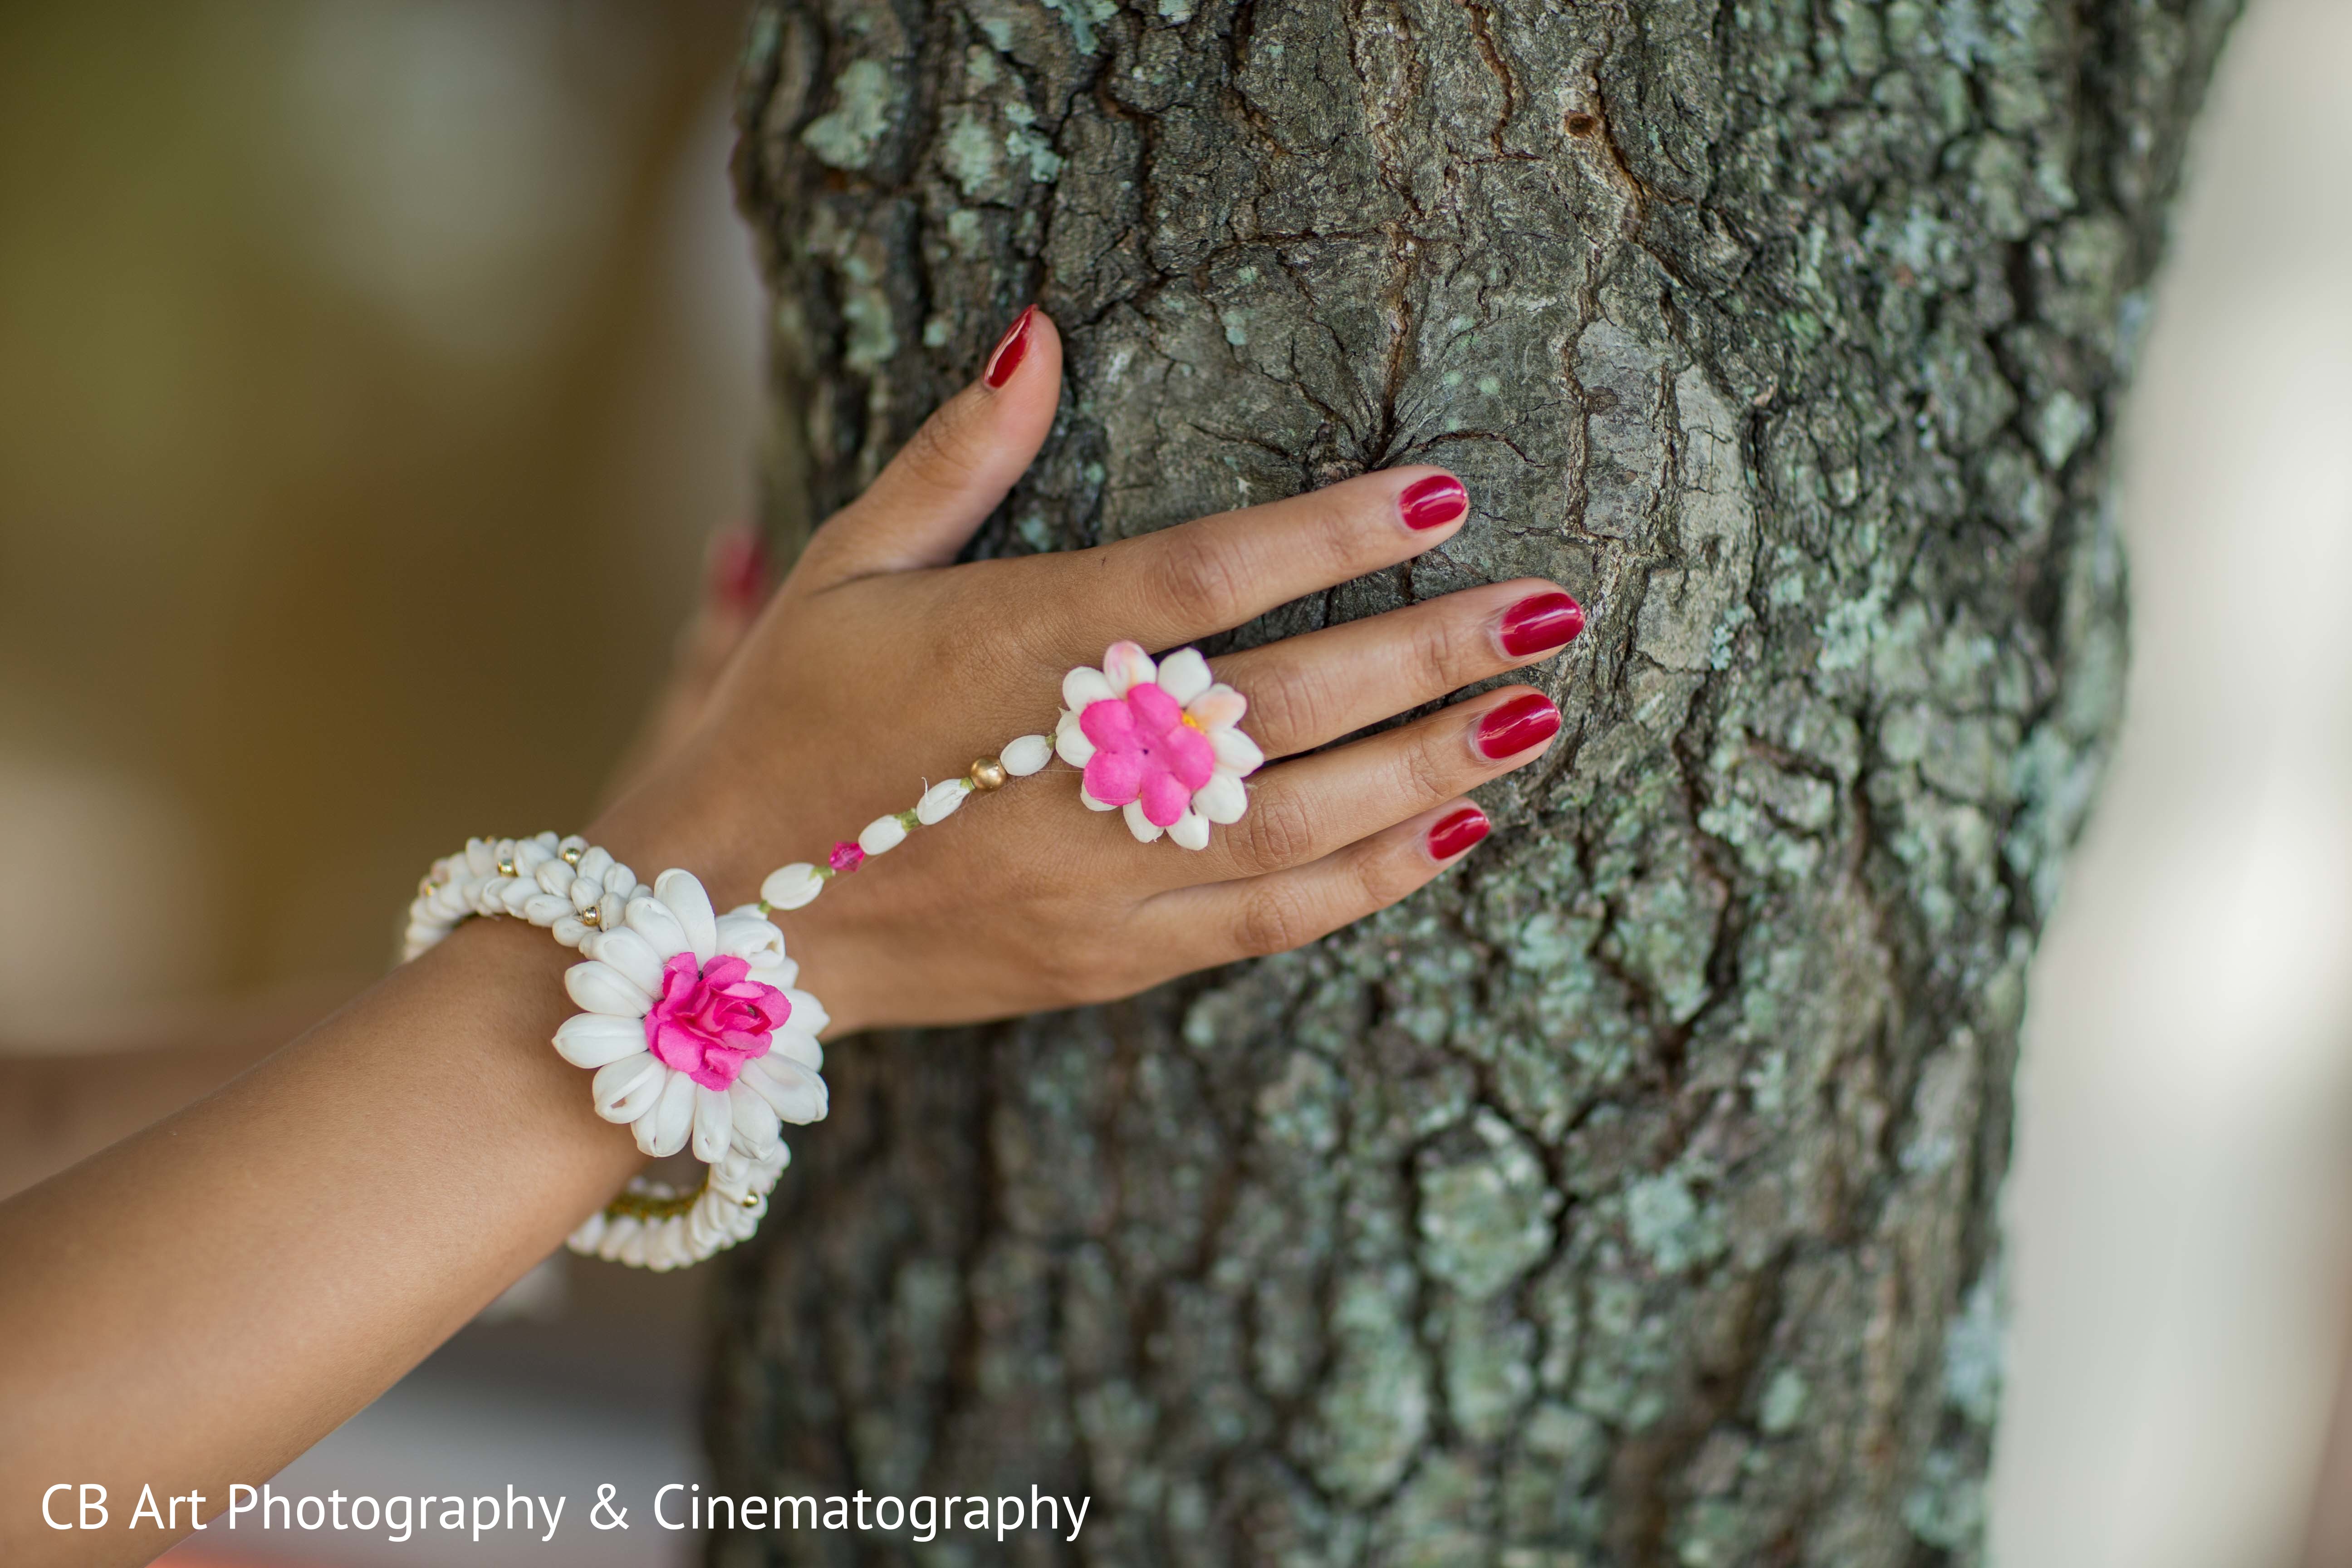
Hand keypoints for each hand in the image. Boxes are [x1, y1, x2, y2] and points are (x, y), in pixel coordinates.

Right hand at [590, 308, 1583, 1034]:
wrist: (724, 921)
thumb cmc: (787, 729)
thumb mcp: (847, 572)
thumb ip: (958, 461)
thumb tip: (1041, 337)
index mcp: (1018, 654)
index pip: (1210, 582)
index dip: (1335, 537)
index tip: (1444, 500)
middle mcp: (1079, 771)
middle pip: (1295, 705)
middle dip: (1435, 656)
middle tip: (1554, 615)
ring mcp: (1104, 878)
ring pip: (1309, 823)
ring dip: (1434, 767)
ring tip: (1537, 717)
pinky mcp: (1113, 960)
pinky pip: (1274, 921)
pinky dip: (1376, 879)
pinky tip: (1457, 831)